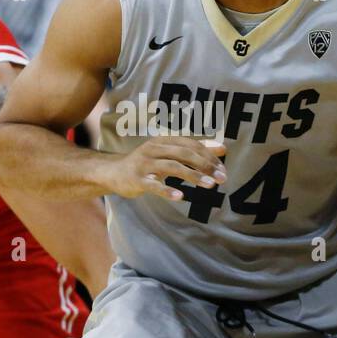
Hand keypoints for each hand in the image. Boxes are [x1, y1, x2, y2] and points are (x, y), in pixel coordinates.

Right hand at [104, 136, 227, 200]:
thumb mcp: (169, 153)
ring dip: (193, 175)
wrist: (113, 172)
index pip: (191, 144)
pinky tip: (180, 197)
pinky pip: (153, 185)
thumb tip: (223, 148)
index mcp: (164, 140)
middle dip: (205, 165)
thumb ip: (195, 151)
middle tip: (221, 178)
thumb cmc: (147, 163)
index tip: (222, 170)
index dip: (209, 156)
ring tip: (209, 185)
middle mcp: (155, 148)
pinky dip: (166, 191)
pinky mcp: (137, 179)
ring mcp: (145, 163)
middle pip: (184, 153)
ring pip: (172, 166)